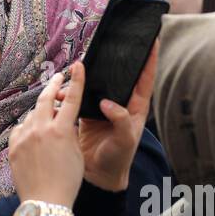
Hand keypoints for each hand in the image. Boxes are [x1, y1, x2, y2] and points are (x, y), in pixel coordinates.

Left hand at [7, 66, 85, 207]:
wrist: (45, 202)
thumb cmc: (67, 181)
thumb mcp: (76, 153)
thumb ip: (70, 132)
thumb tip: (62, 119)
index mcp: (61, 131)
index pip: (70, 99)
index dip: (75, 80)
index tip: (76, 66)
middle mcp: (40, 130)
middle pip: (45, 99)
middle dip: (52, 85)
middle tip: (58, 77)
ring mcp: (24, 137)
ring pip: (32, 115)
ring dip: (40, 113)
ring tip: (47, 117)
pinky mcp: (13, 147)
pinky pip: (20, 129)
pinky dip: (28, 128)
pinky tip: (33, 135)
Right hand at [77, 42, 157, 191]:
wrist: (98, 175)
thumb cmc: (118, 158)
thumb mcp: (125, 140)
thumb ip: (120, 120)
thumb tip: (107, 103)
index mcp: (136, 107)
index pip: (145, 78)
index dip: (150, 59)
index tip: (152, 40)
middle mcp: (120, 103)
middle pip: (120, 75)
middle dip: (116, 59)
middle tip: (110, 42)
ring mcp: (103, 107)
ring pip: (97, 83)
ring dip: (87, 76)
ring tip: (76, 68)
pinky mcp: (87, 112)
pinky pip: (79, 96)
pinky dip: (70, 93)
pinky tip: (62, 92)